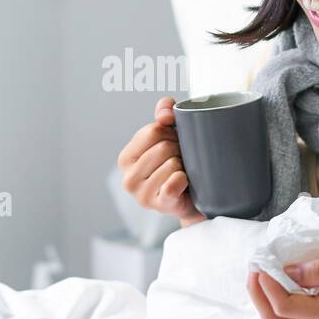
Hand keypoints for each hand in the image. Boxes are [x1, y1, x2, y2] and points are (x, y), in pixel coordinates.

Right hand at [117, 97, 206, 228]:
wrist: (192, 200)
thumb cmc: (177, 165)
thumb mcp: (168, 135)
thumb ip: (164, 113)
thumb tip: (165, 114)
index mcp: (126, 158)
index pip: (153, 131)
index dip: (172, 133)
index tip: (176, 142)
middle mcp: (128, 178)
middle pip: (163, 147)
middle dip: (179, 149)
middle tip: (182, 159)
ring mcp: (141, 194)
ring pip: (172, 164)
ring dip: (184, 166)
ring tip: (183, 172)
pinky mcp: (158, 205)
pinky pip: (174, 183)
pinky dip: (184, 180)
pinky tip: (184, 184)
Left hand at [245, 250, 318, 318]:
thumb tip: (288, 271)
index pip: (286, 307)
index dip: (267, 286)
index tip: (262, 263)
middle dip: (258, 295)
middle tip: (255, 267)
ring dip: (265, 297)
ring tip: (263, 270)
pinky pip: (291, 316)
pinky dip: (278, 298)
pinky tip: (278, 278)